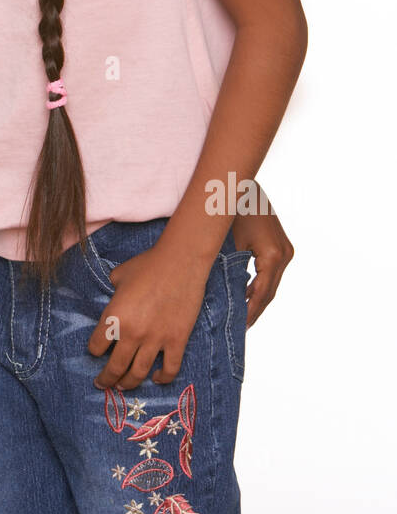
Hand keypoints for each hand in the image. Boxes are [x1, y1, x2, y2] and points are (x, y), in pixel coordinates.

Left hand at [88, 243, 210, 391]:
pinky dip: (163, 378)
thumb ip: (112, 292)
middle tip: (102, 384)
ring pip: (139, 373)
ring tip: (123, 386)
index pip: (97, 345)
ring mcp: (156, 340)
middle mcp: (133, 333)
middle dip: (106, 379)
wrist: (180, 261)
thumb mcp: (118, 275)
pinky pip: (170, 369)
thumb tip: (113, 299)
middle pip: (115, 367)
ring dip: (128, 383)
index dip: (94, 350)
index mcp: (114, 317)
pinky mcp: (177, 341)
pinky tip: (156, 378)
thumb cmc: (147, 264)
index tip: (95, 352)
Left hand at [231, 208, 293, 327]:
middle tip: (241, 328)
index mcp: (272, 256)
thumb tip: (227, 298)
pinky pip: (272, 272)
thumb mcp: (229, 243)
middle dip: (255, 309)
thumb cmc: (230, 212)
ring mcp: (286, 250)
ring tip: (243, 316)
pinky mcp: (282, 246)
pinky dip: (261, 284)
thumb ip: (232, 271)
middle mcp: (284, 254)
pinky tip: (247, 294)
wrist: (240, 185)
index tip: (240, 327)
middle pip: (270, 291)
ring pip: (272, 283)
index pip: (262, 294)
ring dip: (258, 298)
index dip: (251, 312)